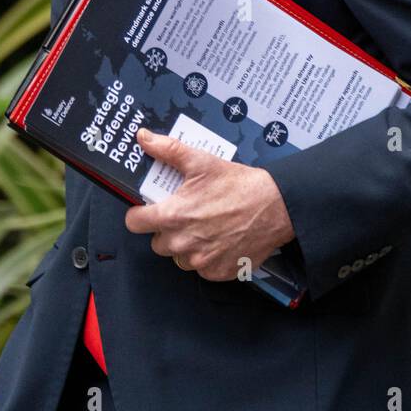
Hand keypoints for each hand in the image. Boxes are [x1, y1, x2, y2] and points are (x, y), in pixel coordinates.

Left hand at [123, 127, 294, 281]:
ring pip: (178, 258)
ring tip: (205, 227)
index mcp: (174, 216)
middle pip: (157, 243)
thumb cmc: (239, 185)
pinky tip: (220, 240)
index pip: (135, 224)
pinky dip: (207, 257)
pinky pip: (201, 269)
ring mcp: (200, 261)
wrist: (276, 206)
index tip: (148, 210)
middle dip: (167, 230)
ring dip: (186, 246)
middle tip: (186, 215)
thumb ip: (168, 150)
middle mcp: (183, 244)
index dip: (140, 214)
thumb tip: (143, 138)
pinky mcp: (217, 272)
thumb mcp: (202, 161)